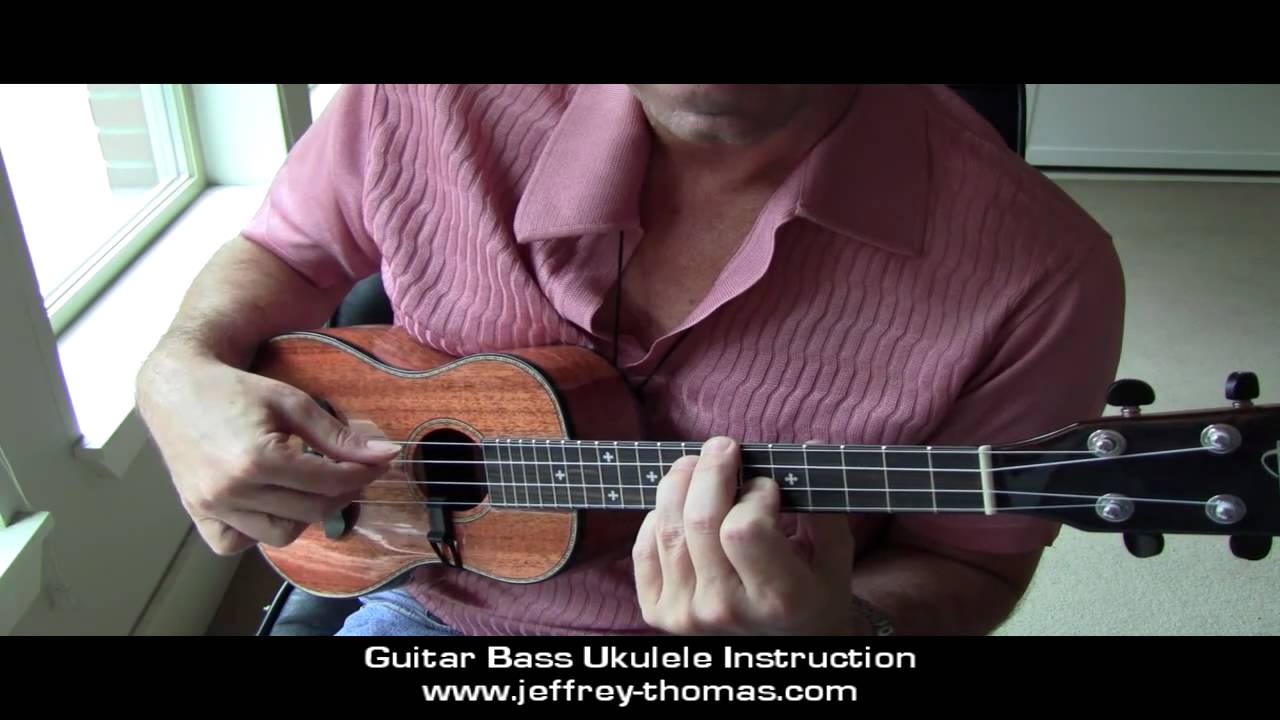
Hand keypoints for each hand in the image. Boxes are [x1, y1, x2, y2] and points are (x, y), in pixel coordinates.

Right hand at [137, 349, 400, 554]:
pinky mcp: (197, 515)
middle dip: (342, 494)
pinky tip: (270, 503)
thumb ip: (337, 434)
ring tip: (310, 487)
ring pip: (279, 535)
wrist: (174, 390)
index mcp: (257, 460)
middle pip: (310, 511)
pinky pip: (238, 543)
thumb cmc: (234, 390)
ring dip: (304, 516)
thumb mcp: (291, 402)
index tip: (379, 463)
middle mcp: (232, 491)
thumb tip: (384, 454)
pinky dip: (259, 531)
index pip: (327, 481)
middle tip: (353, 473)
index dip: (361, 474)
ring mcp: (211, 508)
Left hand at [632, 436, 861, 634]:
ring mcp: (687, 615)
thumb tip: (813, 446)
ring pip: (667, 529)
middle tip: (724, 447)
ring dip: (679, 483)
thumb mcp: (835, 560)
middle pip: (700, 521)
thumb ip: (824, 507)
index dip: (754, 494)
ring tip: (696, 464)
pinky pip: (644, 549)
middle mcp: (726, 610)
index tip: (766, 485)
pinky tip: (676, 505)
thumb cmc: (812, 597)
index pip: (743, 529)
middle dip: (711, 470)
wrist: (783, 649)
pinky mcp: (659, 613)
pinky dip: (655, 518)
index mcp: (778, 598)